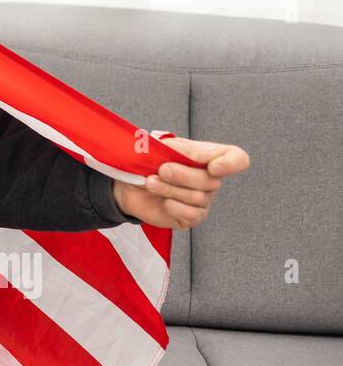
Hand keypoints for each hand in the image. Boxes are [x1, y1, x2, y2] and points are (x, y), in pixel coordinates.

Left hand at [111, 135, 250, 229]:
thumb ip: (181, 149)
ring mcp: (203, 200)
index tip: (212, 167)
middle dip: (182, 176)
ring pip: (198, 198)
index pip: (237, 159)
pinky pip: (192, 215)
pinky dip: (173, 206)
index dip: (231, 163)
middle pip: (211, 181)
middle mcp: (210, 180)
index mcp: (207, 157)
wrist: (127, 184)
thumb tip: (197, 157)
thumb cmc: (146, 162)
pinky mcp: (192, 217)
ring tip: (151, 183)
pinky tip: (163, 201)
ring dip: (169, 189)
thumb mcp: (161, 148)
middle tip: (161, 171)